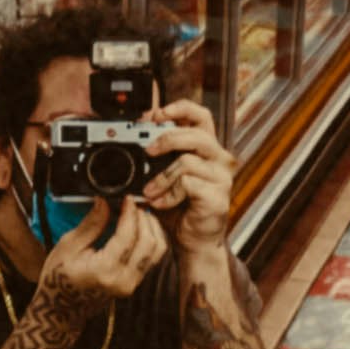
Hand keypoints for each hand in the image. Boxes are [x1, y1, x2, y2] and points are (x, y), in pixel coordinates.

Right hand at [37, 194, 166, 317]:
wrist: (61, 308)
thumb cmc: (58, 277)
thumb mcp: (68, 246)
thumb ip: (91, 224)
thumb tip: (104, 201)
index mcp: (104, 270)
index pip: (127, 236)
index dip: (130, 213)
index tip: (127, 198)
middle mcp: (122, 280)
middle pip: (148, 243)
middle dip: (145, 219)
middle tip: (135, 204)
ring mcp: (131, 285)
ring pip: (156, 252)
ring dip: (152, 229)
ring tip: (140, 214)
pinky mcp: (134, 284)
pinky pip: (152, 259)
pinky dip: (151, 240)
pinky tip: (141, 228)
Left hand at [141, 95, 235, 260]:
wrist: (193, 240)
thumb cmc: (179, 207)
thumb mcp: (164, 175)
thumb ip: (155, 156)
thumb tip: (129, 137)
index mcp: (205, 147)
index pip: (199, 115)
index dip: (178, 108)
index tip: (155, 114)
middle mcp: (217, 158)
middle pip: (196, 133)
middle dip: (166, 139)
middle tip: (147, 151)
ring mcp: (220, 177)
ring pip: (188, 160)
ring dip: (162, 175)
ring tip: (149, 190)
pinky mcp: (217, 196)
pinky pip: (188, 185)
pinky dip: (168, 194)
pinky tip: (160, 203)